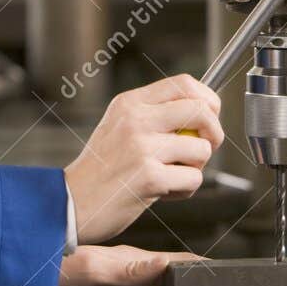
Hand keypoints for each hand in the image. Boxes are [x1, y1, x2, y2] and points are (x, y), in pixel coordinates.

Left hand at [56, 245, 202, 285]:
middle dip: (197, 282)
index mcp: (133, 261)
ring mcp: (126, 283)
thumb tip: (162, 262)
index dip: (200, 267)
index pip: (175, 262)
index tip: (223, 273)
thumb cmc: (58, 273)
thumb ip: (129, 269)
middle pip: (174, 276)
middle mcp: (133, 271)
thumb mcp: (96, 271)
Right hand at [64, 73, 221, 244]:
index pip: (184, 83)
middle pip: (201, 110)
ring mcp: (142, 147)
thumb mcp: (120, 126)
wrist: (72, 202)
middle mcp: (135, 120)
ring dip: (196, 167)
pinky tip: (164, 192)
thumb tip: (203, 113)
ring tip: (173, 176)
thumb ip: (155, 115)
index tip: (210, 116)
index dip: (208, 99)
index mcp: (130, 103)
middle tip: (206, 147)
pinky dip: (185, 190)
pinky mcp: (149, 177)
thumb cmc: (101, 169)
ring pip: (201, 148)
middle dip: (214, 132)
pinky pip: (193, 178)